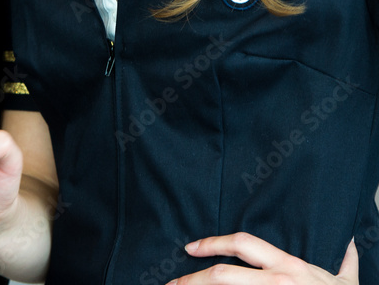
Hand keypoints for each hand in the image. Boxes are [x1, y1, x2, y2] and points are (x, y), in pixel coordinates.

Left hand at [168, 233, 357, 283]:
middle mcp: (277, 282)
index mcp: (289, 267)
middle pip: (224, 275)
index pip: (242, 244)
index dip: (213, 243)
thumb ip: (344, 259)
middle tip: (173, 283)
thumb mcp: (347, 281)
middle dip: (193, 278)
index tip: (191, 247)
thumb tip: (348, 241)